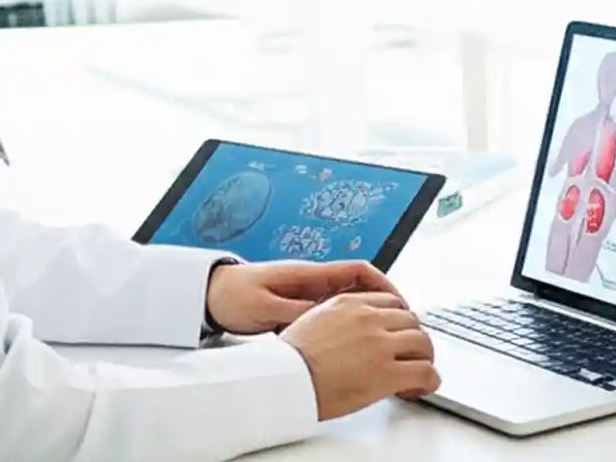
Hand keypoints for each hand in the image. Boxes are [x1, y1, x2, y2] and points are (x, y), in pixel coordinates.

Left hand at [205, 260, 402, 335]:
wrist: (211, 293)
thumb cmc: (234, 295)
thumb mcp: (265, 307)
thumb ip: (295, 314)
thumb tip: (325, 321)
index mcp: (308, 276)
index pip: (359, 270)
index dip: (384, 284)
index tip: (401, 304)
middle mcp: (312, 282)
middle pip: (361, 287)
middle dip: (386, 304)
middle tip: (404, 327)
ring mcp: (307, 295)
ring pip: (350, 302)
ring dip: (370, 316)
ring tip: (387, 339)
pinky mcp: (299, 308)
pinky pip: (333, 314)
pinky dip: (349, 326)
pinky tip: (355, 346)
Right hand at [279, 292, 440, 419]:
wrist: (285, 380)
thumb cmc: (289, 359)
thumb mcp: (311, 321)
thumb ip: (337, 318)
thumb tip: (347, 330)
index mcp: (349, 303)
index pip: (391, 302)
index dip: (400, 320)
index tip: (400, 332)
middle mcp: (368, 318)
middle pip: (411, 320)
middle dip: (413, 338)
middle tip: (410, 354)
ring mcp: (380, 344)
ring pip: (423, 342)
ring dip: (423, 358)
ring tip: (416, 373)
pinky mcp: (387, 372)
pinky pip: (425, 372)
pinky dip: (428, 380)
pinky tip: (419, 388)